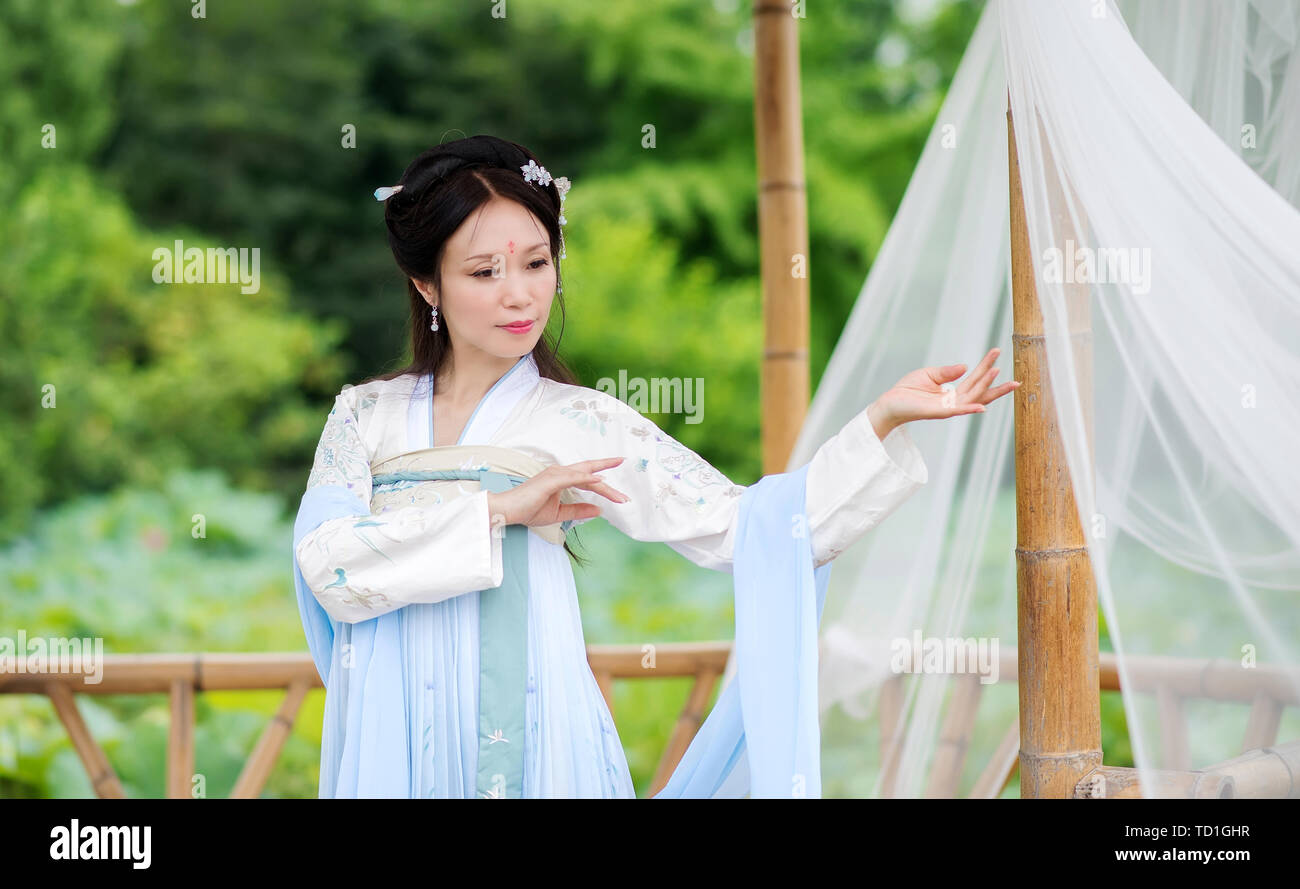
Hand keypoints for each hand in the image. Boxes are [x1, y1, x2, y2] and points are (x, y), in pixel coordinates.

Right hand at [486, 457, 629, 529]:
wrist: (508, 510)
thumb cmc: (529, 510)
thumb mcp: (559, 513)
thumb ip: (578, 510)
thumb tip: (598, 510)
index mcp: (562, 478)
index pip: (588, 479)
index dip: (606, 485)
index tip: (621, 494)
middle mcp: (560, 472)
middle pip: (591, 473)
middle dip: (610, 479)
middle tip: (626, 491)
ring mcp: (555, 474)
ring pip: (586, 476)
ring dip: (604, 485)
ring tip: (619, 496)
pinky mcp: (550, 480)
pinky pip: (573, 477)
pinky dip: (587, 478)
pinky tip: (600, 481)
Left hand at [868, 347, 1019, 437]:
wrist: (889, 402)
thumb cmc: (907, 390)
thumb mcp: (929, 375)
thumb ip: (948, 372)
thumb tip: (965, 366)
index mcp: (952, 393)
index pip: (974, 379)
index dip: (986, 367)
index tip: (997, 352)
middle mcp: (953, 402)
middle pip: (980, 392)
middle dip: (997, 385)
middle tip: (1017, 379)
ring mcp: (947, 409)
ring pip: (972, 398)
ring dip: (986, 388)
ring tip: (998, 375)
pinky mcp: (937, 413)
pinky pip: (957, 411)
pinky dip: (970, 409)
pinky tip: (981, 407)